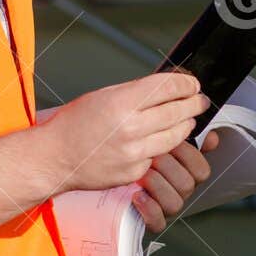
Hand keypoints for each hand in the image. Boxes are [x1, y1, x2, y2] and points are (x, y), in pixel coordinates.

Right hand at [38, 71, 211, 194]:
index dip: (186, 84)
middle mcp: (130, 128)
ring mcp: (134, 153)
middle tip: (199, 100)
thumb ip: (135, 92)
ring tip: (187, 119)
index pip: (168, 88)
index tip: (192, 83)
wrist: (55, 157)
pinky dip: (160, 147)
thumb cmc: (74, 124)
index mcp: (122, 103)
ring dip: (185, 126)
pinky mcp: (134, 172)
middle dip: (193, 104)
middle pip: (178, 112)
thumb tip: (165, 88)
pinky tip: (156, 140)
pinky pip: (157, 156)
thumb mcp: (103, 96)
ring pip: (175, 137)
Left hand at [132, 130, 220, 233]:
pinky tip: (137, 196)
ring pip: (175, 204)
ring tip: (142, 176)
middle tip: (151, 157)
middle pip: (187, 185)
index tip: (171, 144)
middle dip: (167, 167)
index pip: (201, 170)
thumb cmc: (141, 158)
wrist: (114, 174)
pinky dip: (149, 209)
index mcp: (187, 173)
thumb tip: (212, 137)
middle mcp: (179, 192)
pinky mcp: (151, 221)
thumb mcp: (163, 143)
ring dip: (157, 186)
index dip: (188, 156)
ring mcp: (166, 207)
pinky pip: (158, 223)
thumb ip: (187, 138)